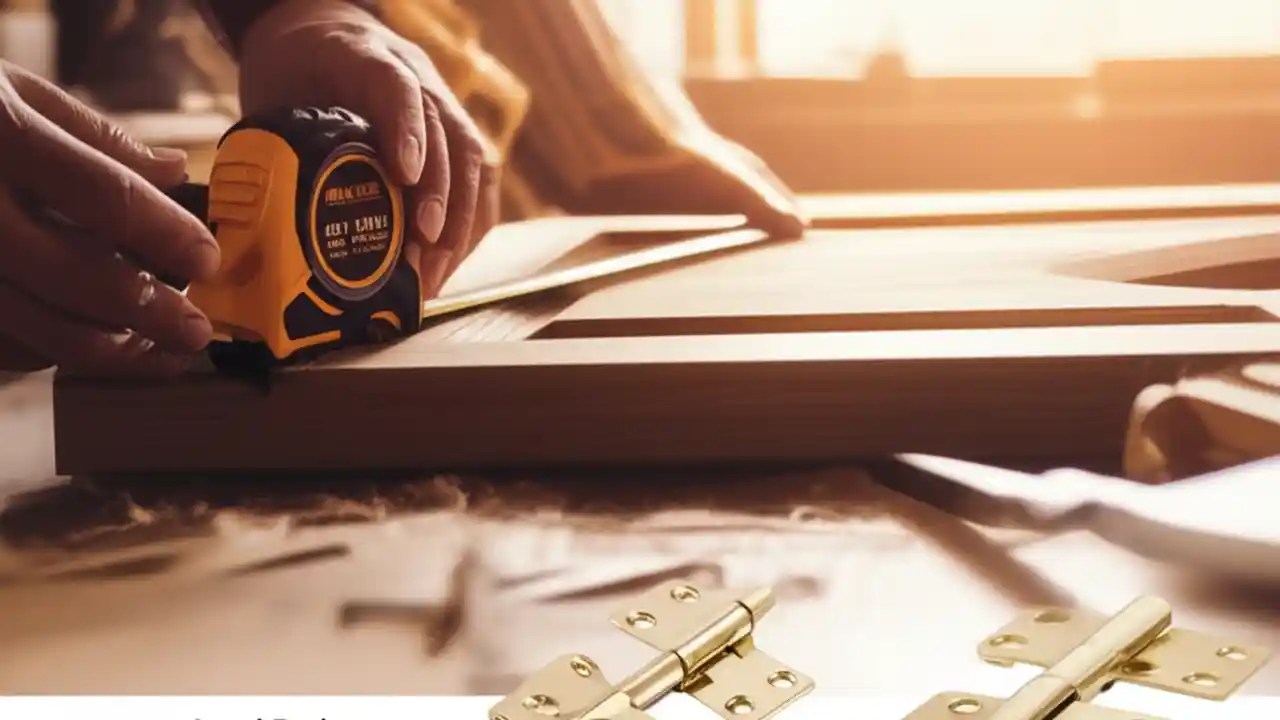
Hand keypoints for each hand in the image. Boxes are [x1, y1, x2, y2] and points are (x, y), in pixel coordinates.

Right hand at [0, 61, 219, 375]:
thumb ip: (98, 136)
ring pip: (32, 326)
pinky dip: (47, 353)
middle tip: (194, 330)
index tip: (208, 260)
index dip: (167, 234)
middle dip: (147, 311)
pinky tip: (87, 345)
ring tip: (156, 352)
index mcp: (0, 133)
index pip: (106, 195)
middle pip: (73, 275)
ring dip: (106, 349)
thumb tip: (176, 172)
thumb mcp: (12, 90)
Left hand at [237, 0, 498, 299]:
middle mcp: (419, 77)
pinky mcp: (453, 131)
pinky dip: (470, 224)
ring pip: (474, 160)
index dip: (407, 131)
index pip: (398, 87)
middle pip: (450, 136)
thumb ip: (279, 145)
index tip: (406, 177)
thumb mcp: (272, 95)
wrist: (319, 32)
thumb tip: (275, 223)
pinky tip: (449, 262)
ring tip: (435, 275)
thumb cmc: (292, 67)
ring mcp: (443, 103)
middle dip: (442, 203)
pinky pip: (480, 178)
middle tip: (419, 258)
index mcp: (365, 56)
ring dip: (461, 224)